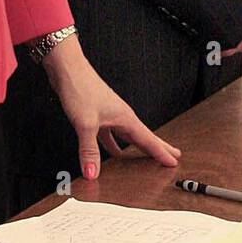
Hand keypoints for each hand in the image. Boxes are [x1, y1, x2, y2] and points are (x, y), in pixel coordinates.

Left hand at [40, 37, 180, 179]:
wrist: (67, 68)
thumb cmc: (80, 87)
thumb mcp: (86, 124)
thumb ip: (89, 151)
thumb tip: (92, 174)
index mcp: (125, 117)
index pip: (148, 139)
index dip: (161, 152)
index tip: (174, 162)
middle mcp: (120, 116)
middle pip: (143, 136)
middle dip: (158, 147)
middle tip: (173, 156)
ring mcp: (109, 115)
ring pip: (128, 136)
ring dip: (137, 147)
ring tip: (145, 158)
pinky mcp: (96, 115)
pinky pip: (110, 135)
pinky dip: (114, 146)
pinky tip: (113, 153)